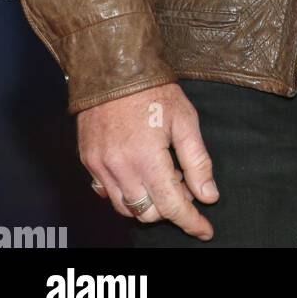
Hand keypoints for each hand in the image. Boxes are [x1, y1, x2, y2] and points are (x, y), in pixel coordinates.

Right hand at [78, 82, 218, 239]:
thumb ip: (197, 161)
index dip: (191, 222)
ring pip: (125, 208)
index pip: (172, 206)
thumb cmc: (153, 90)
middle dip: (170, 208)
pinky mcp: (88, 160)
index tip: (205, 230)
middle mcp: (119, 168)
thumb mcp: (185, 120)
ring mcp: (99, 166)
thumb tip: (208, 196)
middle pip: (147, 213)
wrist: (114, 67)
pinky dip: (125, 193)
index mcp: (147, 159)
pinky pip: (106, 192)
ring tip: (162, 175)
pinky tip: (138, 174)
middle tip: (183, 184)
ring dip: (147, 203)